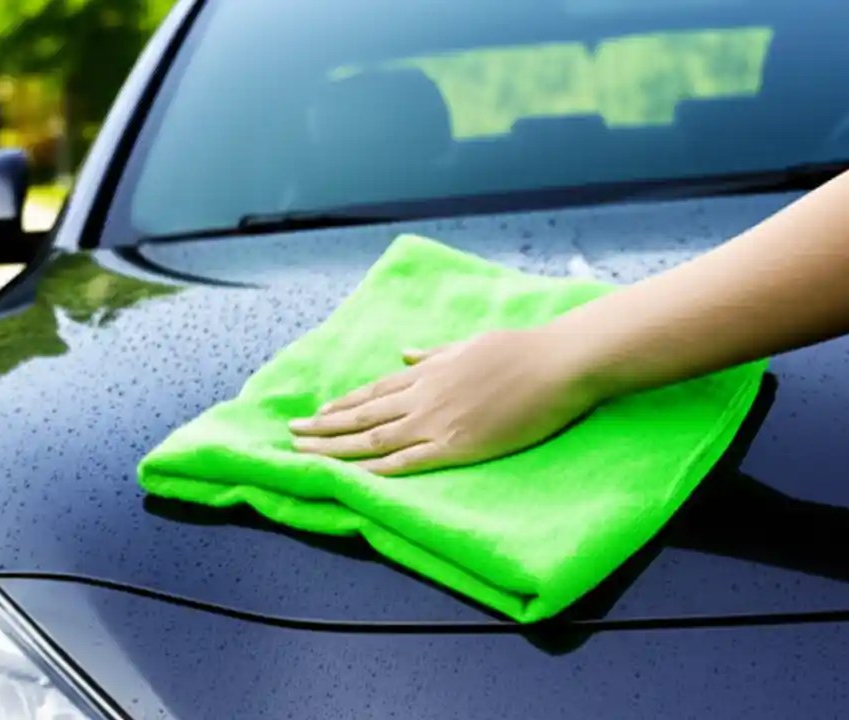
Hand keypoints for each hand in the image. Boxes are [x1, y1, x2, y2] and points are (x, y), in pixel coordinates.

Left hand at [288, 328, 599, 474]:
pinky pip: (407, 462)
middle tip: (291, 434)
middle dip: (324, 427)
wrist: (557, 363)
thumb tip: (406, 351)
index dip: (343, 404)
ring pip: (373, 439)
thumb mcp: (468, 344)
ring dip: (335, 448)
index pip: (373, 391)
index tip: (317, 412)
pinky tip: (352, 476)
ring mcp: (436, 422)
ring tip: (304, 453)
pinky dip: (376, 469)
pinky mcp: (456, 445)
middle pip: (362, 415)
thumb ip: (434, 353)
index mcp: (427, 372)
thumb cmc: (520, 350)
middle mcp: (422, 397)